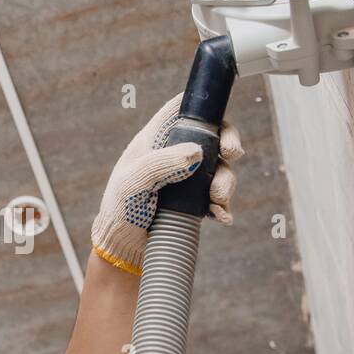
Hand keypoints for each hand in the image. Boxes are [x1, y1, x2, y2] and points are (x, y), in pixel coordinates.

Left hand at [90, 92, 243, 274]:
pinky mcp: (195, 201)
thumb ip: (162, 163)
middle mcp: (174, 155)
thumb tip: (196, 152)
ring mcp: (187, 178)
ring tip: (217, 199)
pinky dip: (223, 205)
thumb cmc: (120, 207)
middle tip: (233, 154)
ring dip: (225, 181)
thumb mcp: (134, 180)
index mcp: (156, 140)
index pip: (182, 110)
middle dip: (229, 143)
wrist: (123, 246)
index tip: (218, 118)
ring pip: (219, 169)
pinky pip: (218, 197)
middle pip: (212, 136)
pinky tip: (221, 216)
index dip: (203, 106)